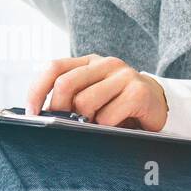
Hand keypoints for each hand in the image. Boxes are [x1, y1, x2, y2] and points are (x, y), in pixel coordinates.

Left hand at [27, 54, 168, 130]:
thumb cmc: (118, 103)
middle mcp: (104, 63)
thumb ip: (71, 97)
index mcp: (88, 62)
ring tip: (97, 125)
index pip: (53, 68)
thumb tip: (42, 114)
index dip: (37, 89)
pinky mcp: (138, 92)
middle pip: (65, 85)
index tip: (32, 112)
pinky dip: (105, 127)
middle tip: (65, 125)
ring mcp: (123, 75)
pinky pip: (107, 116)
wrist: (159, 104)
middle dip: (60, 110)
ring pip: (85, 103)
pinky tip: (116, 126)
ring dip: (86, 121)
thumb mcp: (92, 95)